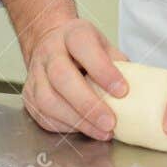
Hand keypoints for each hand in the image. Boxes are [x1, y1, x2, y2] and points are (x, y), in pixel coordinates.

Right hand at [20, 18, 128, 140]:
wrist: (50, 42)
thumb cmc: (83, 48)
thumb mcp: (104, 45)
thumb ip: (118, 64)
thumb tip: (137, 90)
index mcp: (72, 35)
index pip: (84, 48)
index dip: (103, 70)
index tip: (123, 91)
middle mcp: (49, 52)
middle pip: (61, 77)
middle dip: (88, 104)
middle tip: (110, 122)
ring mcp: (35, 75)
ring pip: (48, 100)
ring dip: (77, 121)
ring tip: (102, 132)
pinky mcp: (29, 96)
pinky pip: (44, 116)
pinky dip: (66, 127)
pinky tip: (85, 130)